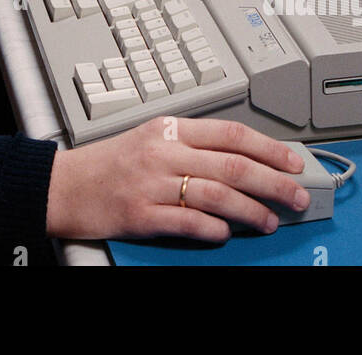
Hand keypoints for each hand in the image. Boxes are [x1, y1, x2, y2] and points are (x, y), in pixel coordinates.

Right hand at [45, 117, 309, 241]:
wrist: (63, 185)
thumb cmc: (108, 163)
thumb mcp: (150, 138)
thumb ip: (190, 145)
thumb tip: (242, 160)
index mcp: (168, 128)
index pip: (231, 133)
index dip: (268, 148)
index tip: (293, 161)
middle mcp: (163, 152)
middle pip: (233, 165)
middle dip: (273, 181)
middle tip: (298, 194)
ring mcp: (152, 184)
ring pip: (218, 194)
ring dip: (252, 210)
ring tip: (271, 221)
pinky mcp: (142, 215)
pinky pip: (190, 222)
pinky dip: (215, 229)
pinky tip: (228, 233)